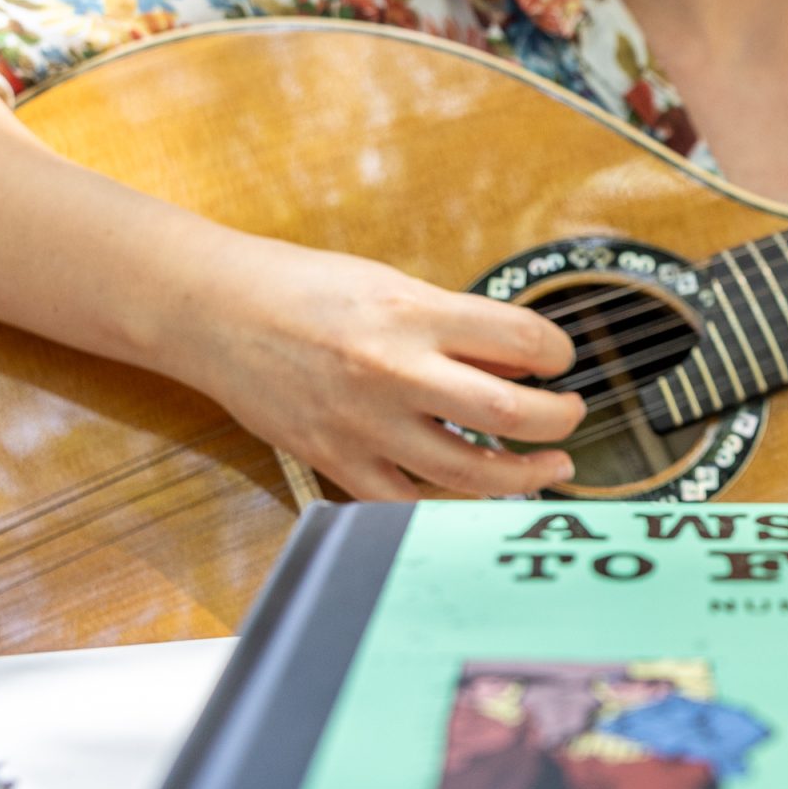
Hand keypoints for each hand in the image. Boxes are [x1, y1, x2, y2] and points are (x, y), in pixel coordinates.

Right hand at [155, 235, 582, 501]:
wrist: (215, 313)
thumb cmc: (303, 288)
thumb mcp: (392, 284)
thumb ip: (458, 325)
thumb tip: (523, 363)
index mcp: (413, 314)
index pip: (523, 342)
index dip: (559, 354)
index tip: (561, 361)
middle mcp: (394, 373)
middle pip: (511, 416)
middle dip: (560, 420)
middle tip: (571, 416)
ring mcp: (364, 426)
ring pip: (471, 475)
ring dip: (524, 476)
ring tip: (549, 468)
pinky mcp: (336, 462)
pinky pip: (408, 502)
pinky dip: (450, 504)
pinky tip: (476, 495)